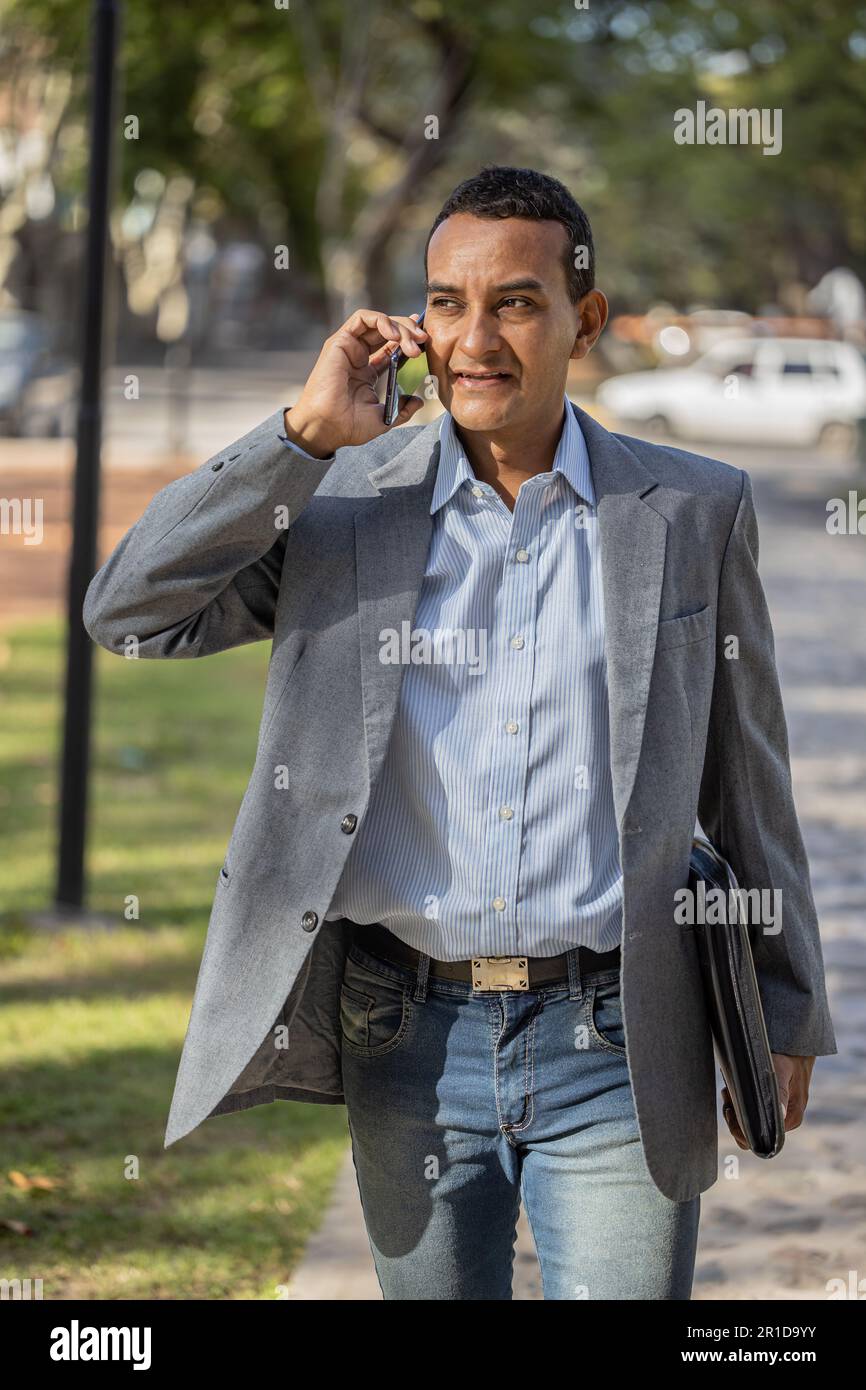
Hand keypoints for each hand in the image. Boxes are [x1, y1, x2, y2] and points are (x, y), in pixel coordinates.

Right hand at [283, 309, 428, 456]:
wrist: (328, 427)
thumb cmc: (349, 426)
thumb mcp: (385, 418)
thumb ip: (402, 409)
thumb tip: (418, 401)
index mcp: (366, 372)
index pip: (390, 347)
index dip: (408, 340)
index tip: (425, 341)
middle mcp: (357, 357)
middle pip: (387, 332)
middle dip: (408, 331)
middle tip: (424, 341)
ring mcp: (348, 347)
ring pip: (377, 322)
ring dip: (399, 326)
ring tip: (413, 340)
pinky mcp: (340, 341)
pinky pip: (362, 318)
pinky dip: (381, 320)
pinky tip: (394, 334)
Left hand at [721, 1053, 815, 1148]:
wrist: (795, 1047)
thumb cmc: (788, 1057)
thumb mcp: (781, 1071)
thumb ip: (779, 1093)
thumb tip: (778, 1116)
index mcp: (791, 1118)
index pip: (761, 1140)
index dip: (741, 1130)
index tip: (730, 1110)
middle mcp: (784, 1120)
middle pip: (752, 1135)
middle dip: (734, 1119)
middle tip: (727, 1095)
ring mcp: (777, 1114)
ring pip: (748, 1125)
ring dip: (734, 1110)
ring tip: (728, 1091)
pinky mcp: (769, 1105)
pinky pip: (750, 1114)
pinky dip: (737, 1104)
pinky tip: (731, 1090)